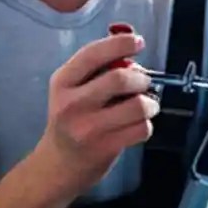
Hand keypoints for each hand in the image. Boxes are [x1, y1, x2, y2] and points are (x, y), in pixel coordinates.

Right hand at [34, 24, 159, 195]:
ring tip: (146, 106)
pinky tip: (137, 125)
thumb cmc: (71, 119)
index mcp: (63, 82)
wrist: (58, 165)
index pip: (93, 54)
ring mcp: (88, 127)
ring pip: (137, 105)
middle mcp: (72, 103)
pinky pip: (142, 128)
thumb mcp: (72, 89)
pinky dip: (147, 124)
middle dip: (141, 78)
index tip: (139, 42)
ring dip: (150, 103)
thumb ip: (99, 67)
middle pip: (120, 78)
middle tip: (143, 84)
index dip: (120, 43)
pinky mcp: (105, 148)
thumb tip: (132, 42)